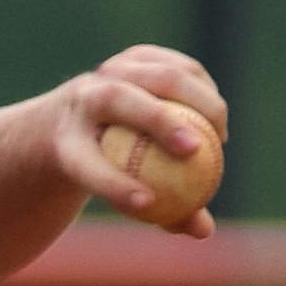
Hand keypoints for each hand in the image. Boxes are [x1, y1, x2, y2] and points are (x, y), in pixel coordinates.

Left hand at [53, 48, 228, 235]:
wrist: (80, 123)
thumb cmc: (111, 173)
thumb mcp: (127, 198)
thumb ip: (166, 214)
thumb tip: (205, 230)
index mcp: (66, 140)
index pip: (88, 166)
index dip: (116, 187)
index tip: (148, 204)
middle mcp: (83, 97)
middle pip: (122, 101)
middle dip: (161, 123)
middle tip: (197, 151)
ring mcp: (111, 69)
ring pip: (160, 76)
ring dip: (197, 101)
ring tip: (218, 137)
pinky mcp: (138, 55)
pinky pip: (181, 69)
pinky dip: (204, 90)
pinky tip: (217, 118)